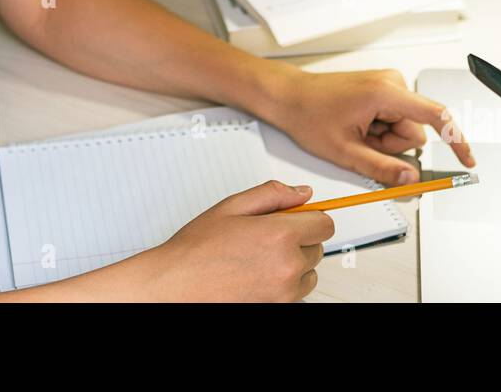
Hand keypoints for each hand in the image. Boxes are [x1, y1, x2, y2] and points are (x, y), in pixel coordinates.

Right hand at [139, 180, 333, 301]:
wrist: (176, 285)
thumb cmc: (197, 249)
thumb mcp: (232, 206)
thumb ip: (273, 194)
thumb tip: (303, 193)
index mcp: (280, 236)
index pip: (324, 224)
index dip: (310, 218)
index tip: (297, 218)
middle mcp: (288, 266)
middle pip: (318, 247)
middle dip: (299, 238)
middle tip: (266, 235)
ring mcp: (284, 292)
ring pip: (309, 272)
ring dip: (295, 263)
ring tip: (260, 257)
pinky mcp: (278, 307)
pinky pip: (296, 292)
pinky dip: (285, 283)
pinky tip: (258, 274)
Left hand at [272, 68, 475, 185]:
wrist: (290, 96)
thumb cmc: (309, 114)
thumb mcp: (345, 151)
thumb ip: (382, 168)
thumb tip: (411, 179)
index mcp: (385, 93)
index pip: (436, 116)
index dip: (456, 140)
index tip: (467, 160)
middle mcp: (392, 83)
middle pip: (414, 130)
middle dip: (392, 146)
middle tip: (361, 143)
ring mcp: (387, 84)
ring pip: (404, 128)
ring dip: (383, 139)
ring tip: (356, 133)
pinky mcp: (383, 89)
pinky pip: (394, 119)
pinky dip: (379, 130)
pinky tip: (358, 126)